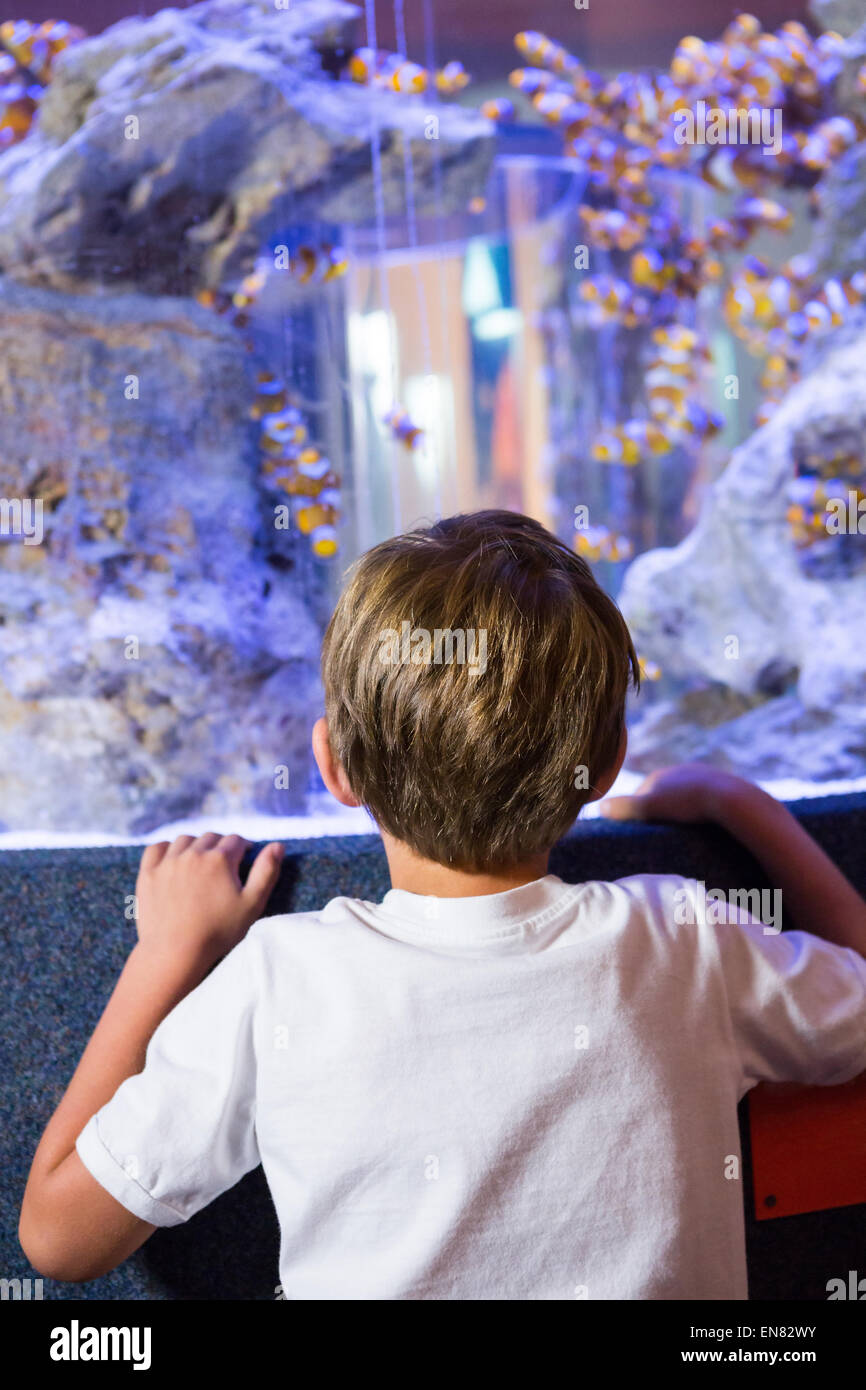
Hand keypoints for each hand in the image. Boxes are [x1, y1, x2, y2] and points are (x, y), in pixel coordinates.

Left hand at [134, 834, 284, 966]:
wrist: (175, 953)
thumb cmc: (218, 932)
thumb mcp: (252, 904)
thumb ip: (267, 871)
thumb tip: (278, 845)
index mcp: (220, 859)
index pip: (236, 840)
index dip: (244, 848)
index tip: (245, 857)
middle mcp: (193, 854)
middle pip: (211, 837)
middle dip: (221, 846)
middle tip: (224, 863)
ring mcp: (167, 862)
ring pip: (185, 840)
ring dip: (196, 845)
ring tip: (200, 861)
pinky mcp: (148, 874)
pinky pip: (157, 848)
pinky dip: (167, 848)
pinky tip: (173, 858)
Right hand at [599, 763, 750, 823]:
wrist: (728, 798)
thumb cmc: (686, 803)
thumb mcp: (649, 807)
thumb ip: (624, 808)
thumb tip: (599, 807)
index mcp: (659, 775)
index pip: (640, 794)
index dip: (638, 813)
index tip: (640, 833)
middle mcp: (678, 770)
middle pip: (663, 794)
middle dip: (661, 811)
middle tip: (663, 835)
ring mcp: (701, 775)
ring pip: (684, 795)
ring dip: (682, 810)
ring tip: (685, 832)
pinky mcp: (720, 784)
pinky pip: (704, 798)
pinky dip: (700, 809)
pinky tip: (704, 824)